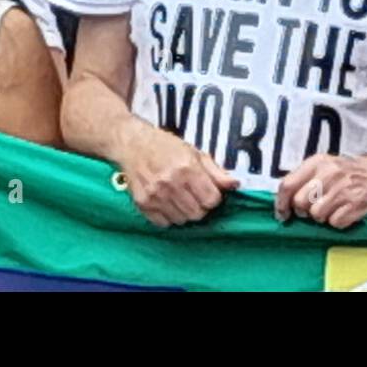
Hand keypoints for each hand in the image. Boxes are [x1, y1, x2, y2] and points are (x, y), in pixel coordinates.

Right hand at [117, 124, 238, 227]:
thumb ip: (215, 171)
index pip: (212, 200)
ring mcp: (155, 195)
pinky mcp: (142, 203)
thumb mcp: (194, 152)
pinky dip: (168, 216)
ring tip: (179, 197)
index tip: (207, 191)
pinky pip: (164, 223)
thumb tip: (235, 185)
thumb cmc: (165, 146)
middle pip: (198, 213)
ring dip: (184, 212)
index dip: (213, 197)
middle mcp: (170, 183)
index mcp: (187, 168)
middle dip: (200, 206)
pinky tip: (166, 202)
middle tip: (193, 195)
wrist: (132, 143)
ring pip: (182, 220)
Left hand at [275, 153, 366, 228]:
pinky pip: (335, 223)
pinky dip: (338, 222)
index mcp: (317, 162)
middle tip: (312, 210)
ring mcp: (342, 189)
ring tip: (332, 209)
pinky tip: (345, 212)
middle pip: (300, 203)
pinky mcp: (355, 204)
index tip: (283, 214)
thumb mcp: (326, 165)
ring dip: (322, 218)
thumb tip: (285, 199)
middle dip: (304, 212)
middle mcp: (328, 174)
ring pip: (316, 215)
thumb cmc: (349, 171)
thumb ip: (305, 178)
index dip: (281, 203)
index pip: (287, 184)